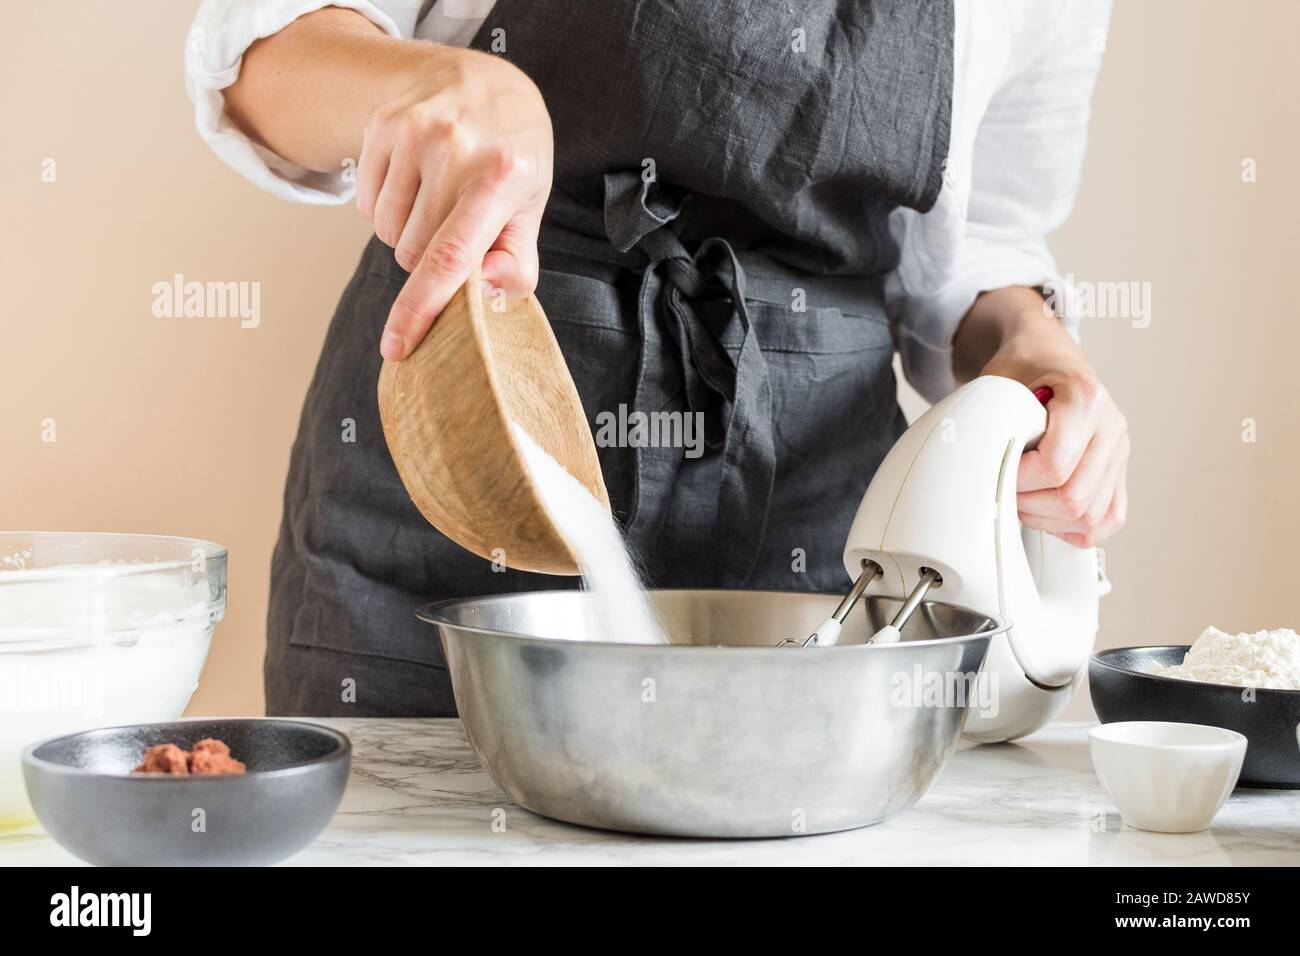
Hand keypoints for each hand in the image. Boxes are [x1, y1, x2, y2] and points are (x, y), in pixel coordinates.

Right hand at [356, 48, 552, 359]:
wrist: (486, 81)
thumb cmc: (513, 158)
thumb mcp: (530, 205)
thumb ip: (517, 257)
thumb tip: (487, 286)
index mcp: (502, 176)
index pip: (451, 257)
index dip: (420, 309)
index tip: (396, 348)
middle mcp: (455, 149)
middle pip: (413, 253)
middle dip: (429, 257)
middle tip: (455, 225)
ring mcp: (414, 131)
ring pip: (386, 231)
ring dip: (407, 232)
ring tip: (437, 199)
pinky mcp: (382, 124)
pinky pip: (367, 203)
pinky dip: (387, 206)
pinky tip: (415, 181)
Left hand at [955, 289, 1127, 547]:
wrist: (1047, 354)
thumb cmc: (1023, 367)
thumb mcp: (998, 381)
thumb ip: (989, 418)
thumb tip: (973, 465)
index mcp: (1084, 397)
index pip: (1054, 466)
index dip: (1018, 480)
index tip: (997, 473)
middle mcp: (1111, 425)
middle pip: (1074, 499)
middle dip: (1029, 506)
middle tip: (1005, 493)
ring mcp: (1119, 450)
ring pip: (1091, 516)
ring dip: (1048, 521)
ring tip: (1022, 503)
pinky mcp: (1119, 470)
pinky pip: (1109, 518)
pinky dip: (1078, 529)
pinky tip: (1051, 517)